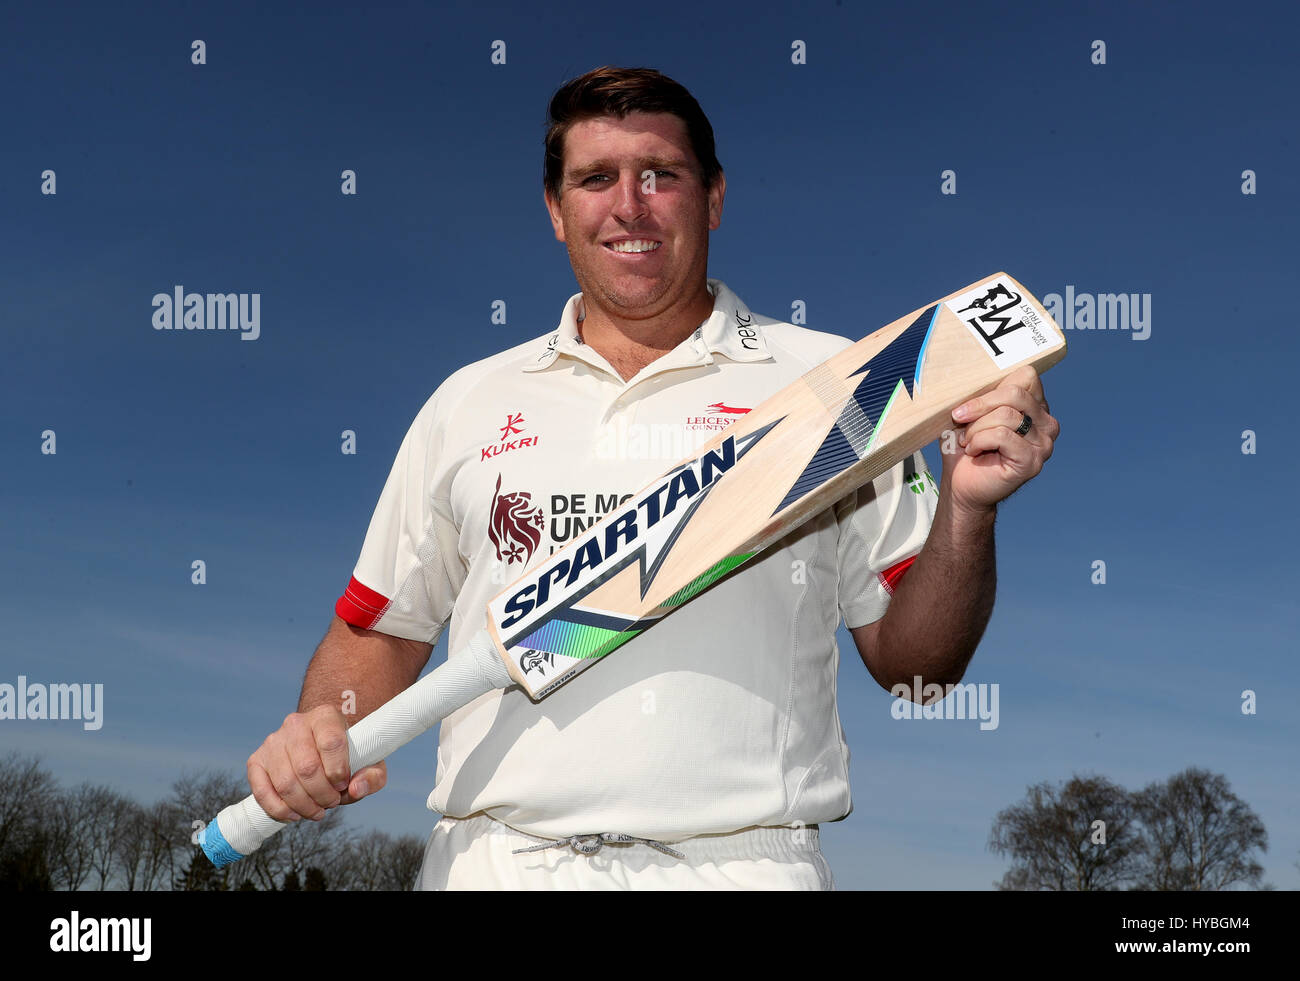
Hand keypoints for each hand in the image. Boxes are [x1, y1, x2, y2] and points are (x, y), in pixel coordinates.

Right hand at [247, 705, 385, 821]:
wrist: (321, 746)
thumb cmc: (348, 756)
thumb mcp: (370, 763)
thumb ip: (373, 776)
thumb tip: (354, 789)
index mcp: (325, 716)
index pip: (331, 742)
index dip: (338, 771)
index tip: (343, 784)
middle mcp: (296, 723)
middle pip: (307, 767)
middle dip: (322, 794)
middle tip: (331, 802)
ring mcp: (273, 741)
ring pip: (286, 782)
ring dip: (304, 805)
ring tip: (318, 810)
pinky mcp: (256, 760)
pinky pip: (262, 791)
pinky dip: (279, 809)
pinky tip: (295, 814)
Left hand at [943, 365, 1058, 514]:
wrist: (961, 486)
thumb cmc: (965, 448)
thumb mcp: (970, 414)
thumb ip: (981, 393)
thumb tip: (974, 374)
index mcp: (1035, 407)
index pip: (1026, 376)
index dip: (993, 387)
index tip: (968, 404)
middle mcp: (1046, 424)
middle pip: (1015, 393)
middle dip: (980, 405)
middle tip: (959, 419)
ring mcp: (1043, 444)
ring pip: (1007, 415)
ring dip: (976, 427)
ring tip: (967, 440)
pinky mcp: (1032, 461)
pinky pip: (1003, 435)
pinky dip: (980, 440)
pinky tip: (973, 450)